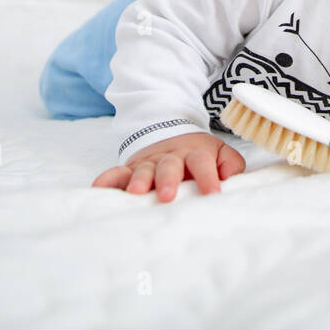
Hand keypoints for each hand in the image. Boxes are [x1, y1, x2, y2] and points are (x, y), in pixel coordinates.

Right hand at [92, 132, 245, 202]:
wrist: (171, 133)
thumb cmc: (199, 153)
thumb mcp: (220, 152)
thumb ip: (230, 164)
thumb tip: (231, 176)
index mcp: (195, 153)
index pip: (202, 163)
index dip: (208, 177)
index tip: (213, 194)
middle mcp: (170, 157)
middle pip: (169, 166)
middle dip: (167, 180)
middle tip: (167, 196)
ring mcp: (149, 162)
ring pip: (143, 169)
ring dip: (139, 180)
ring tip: (136, 193)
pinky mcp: (130, 169)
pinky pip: (116, 173)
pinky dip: (107, 180)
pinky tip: (98, 189)